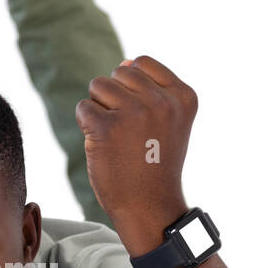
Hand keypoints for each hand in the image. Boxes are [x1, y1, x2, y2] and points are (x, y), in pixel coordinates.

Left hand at [75, 55, 197, 245]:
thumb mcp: (168, 122)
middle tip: (129, 133)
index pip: (142, 63)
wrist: (149, 207)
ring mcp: (134, 113)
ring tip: (117, 138)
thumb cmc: (155, 163)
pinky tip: (103, 146)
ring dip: (100, 109)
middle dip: (116, 97)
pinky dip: (86, 126)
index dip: (133, 88)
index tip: (143, 120)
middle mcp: (162, 102)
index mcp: (183, 96)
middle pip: (119, 72)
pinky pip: (83, 107)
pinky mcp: (106, 128)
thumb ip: (153, 89)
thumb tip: (126, 59)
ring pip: (99, 85)